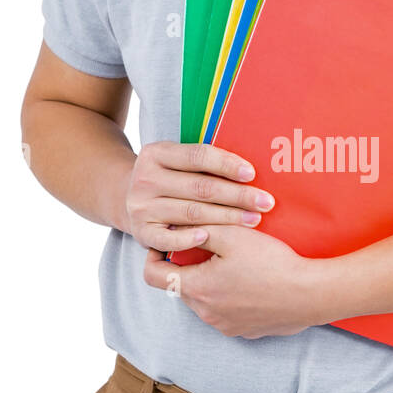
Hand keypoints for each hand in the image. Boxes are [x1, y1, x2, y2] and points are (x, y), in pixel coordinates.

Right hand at [122, 142, 274, 250]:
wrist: (127, 198)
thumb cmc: (170, 178)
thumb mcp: (177, 161)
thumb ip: (204, 162)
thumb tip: (251, 168)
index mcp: (156, 153)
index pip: (198, 156)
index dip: (227, 164)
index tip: (252, 174)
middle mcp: (145, 178)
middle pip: (200, 187)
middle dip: (237, 195)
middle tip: (265, 202)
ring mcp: (141, 207)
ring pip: (192, 213)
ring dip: (227, 217)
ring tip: (254, 219)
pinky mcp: (141, 232)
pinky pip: (168, 239)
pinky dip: (188, 239)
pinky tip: (210, 237)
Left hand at [143, 224, 334, 337]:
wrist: (311, 294)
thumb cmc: (272, 263)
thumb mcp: (233, 235)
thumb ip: (200, 229)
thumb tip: (178, 227)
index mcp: (196, 288)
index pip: (153, 276)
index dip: (153, 256)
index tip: (167, 242)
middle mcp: (205, 313)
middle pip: (181, 287)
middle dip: (189, 266)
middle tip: (209, 246)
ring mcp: (225, 325)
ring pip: (204, 300)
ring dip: (210, 281)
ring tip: (234, 263)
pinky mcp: (245, 331)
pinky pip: (226, 312)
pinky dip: (230, 296)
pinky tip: (252, 281)